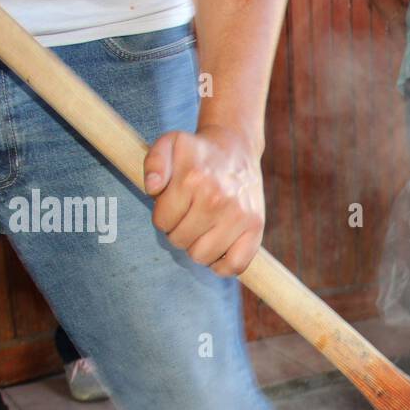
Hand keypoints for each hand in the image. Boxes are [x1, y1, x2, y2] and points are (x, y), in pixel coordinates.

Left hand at [144, 125, 264, 276]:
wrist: (236, 148)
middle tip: (188, 216)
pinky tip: (217, 250)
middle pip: (180, 241)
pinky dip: (222, 265)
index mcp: (193, 179)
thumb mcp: (169, 144)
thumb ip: (153, 163)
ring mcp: (240, 215)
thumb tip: (152, 188)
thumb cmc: (198, 152)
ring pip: (202, 256)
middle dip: (178, 231)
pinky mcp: (256, 227)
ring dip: (197, 247)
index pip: (162, 222)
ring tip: (202, 229)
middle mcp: (217, 199)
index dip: (163, 216)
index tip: (174, 206)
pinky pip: (235, 264)